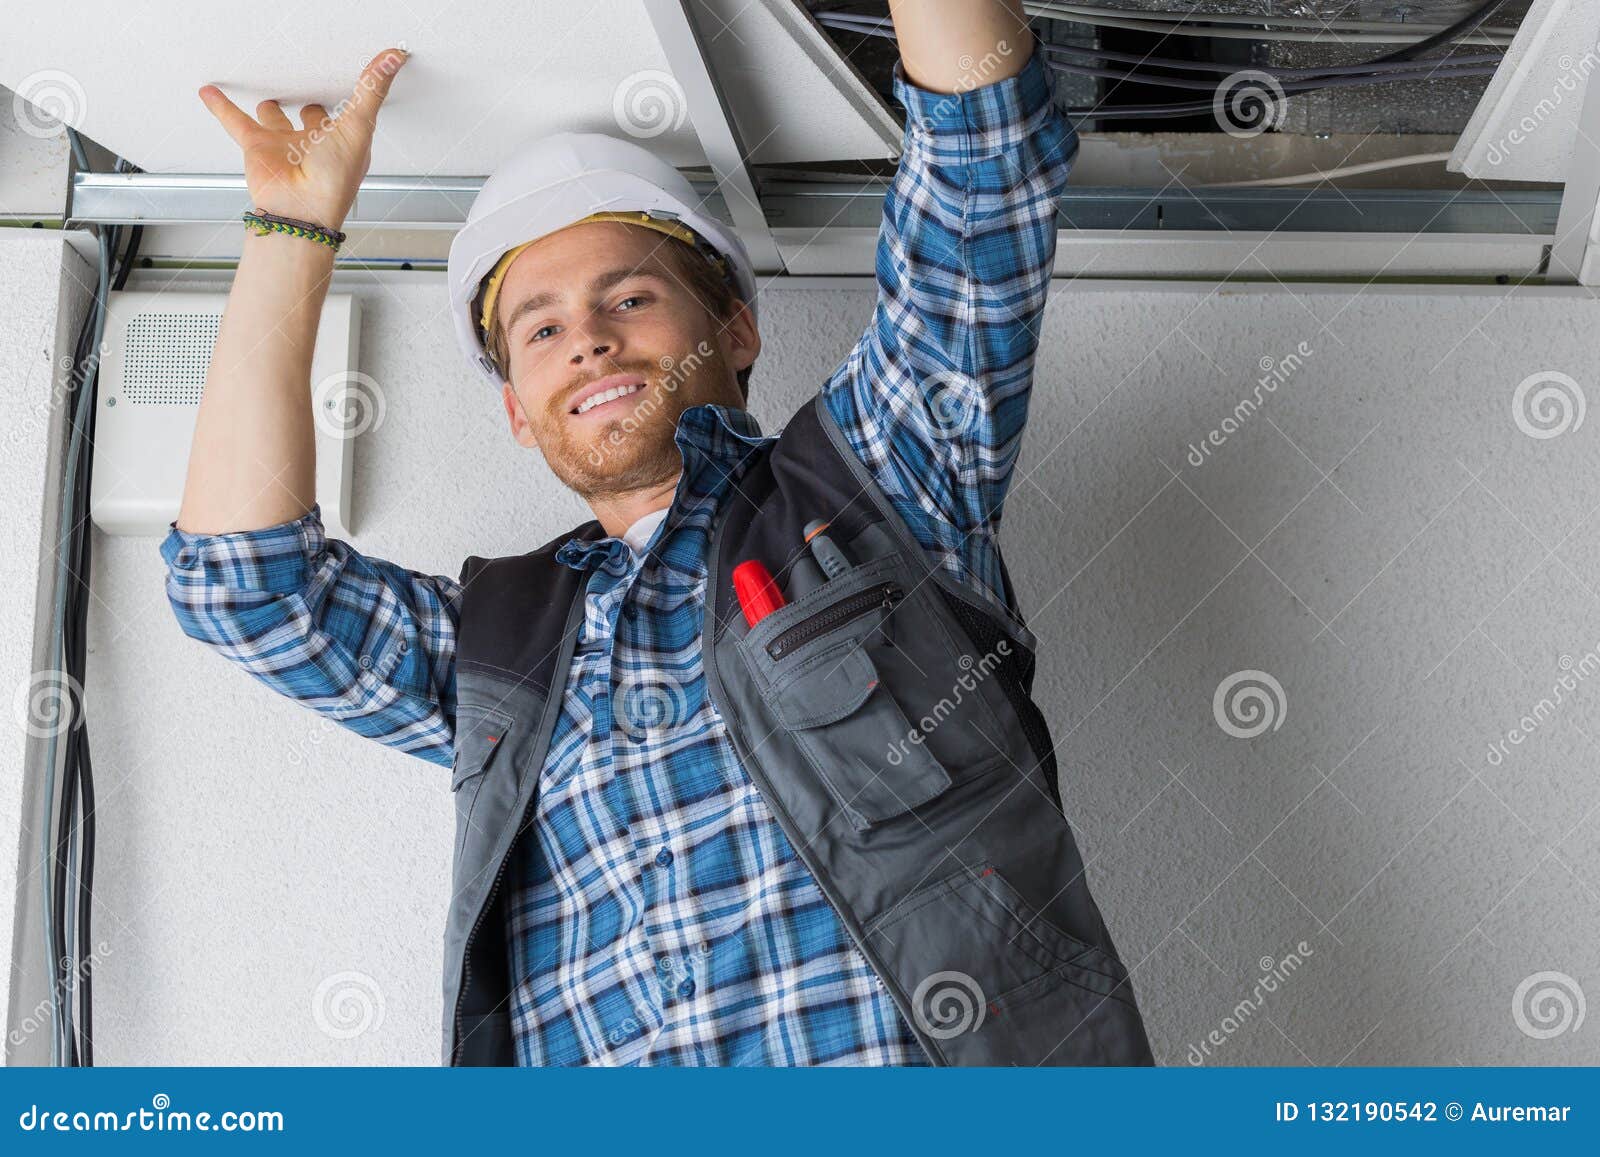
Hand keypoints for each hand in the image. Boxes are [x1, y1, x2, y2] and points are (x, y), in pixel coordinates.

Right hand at [199, 46, 408, 233]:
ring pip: (274, 120)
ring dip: (269, 108)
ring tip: (266, 93)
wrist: (300, 209)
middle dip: (310, 107)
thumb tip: (393, 58)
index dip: (351, 103)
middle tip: (309, 91)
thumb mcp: (359, 125)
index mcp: (342, 142)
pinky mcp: (257, 148)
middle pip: (311, 119)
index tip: (355, 86)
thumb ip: (371, 89)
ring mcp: (285, 147)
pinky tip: (210, 92)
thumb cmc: (335, 179)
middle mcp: (314, 145)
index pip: (347, 115)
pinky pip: (234, 121)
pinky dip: (221, 107)